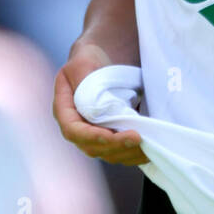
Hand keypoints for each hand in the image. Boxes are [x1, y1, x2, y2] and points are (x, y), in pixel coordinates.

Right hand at [52, 41, 147, 165]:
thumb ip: (83, 83)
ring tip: (147, 145)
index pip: (74, 131)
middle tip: (137, 138)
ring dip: (127, 153)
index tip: (111, 135)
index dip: (92, 136)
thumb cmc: (88, 60)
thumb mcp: (83, 64)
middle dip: (116, 146)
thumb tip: (92, 106)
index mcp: (64, 111)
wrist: (101, 61)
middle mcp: (78, 128)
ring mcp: (94, 135)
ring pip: (108, 153)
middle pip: (93, 147)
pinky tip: (148, 147)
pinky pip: (121, 152)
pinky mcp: (111, 137)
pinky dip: (134, 153)